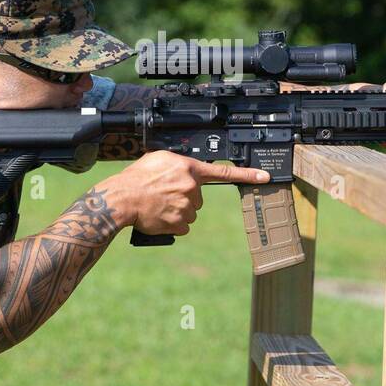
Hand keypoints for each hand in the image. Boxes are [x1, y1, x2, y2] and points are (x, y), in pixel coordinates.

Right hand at [98, 151, 269, 235]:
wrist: (121, 199)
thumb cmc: (136, 178)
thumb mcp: (158, 159)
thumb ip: (178, 163)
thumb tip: (186, 170)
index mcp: (188, 168)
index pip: (224, 172)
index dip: (247, 174)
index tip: (264, 176)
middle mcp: (192, 187)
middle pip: (198, 196)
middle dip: (185, 196)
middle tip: (163, 194)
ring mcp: (187, 206)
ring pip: (190, 212)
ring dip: (178, 210)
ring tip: (158, 205)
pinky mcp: (180, 223)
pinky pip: (183, 226)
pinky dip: (173, 224)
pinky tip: (160, 216)